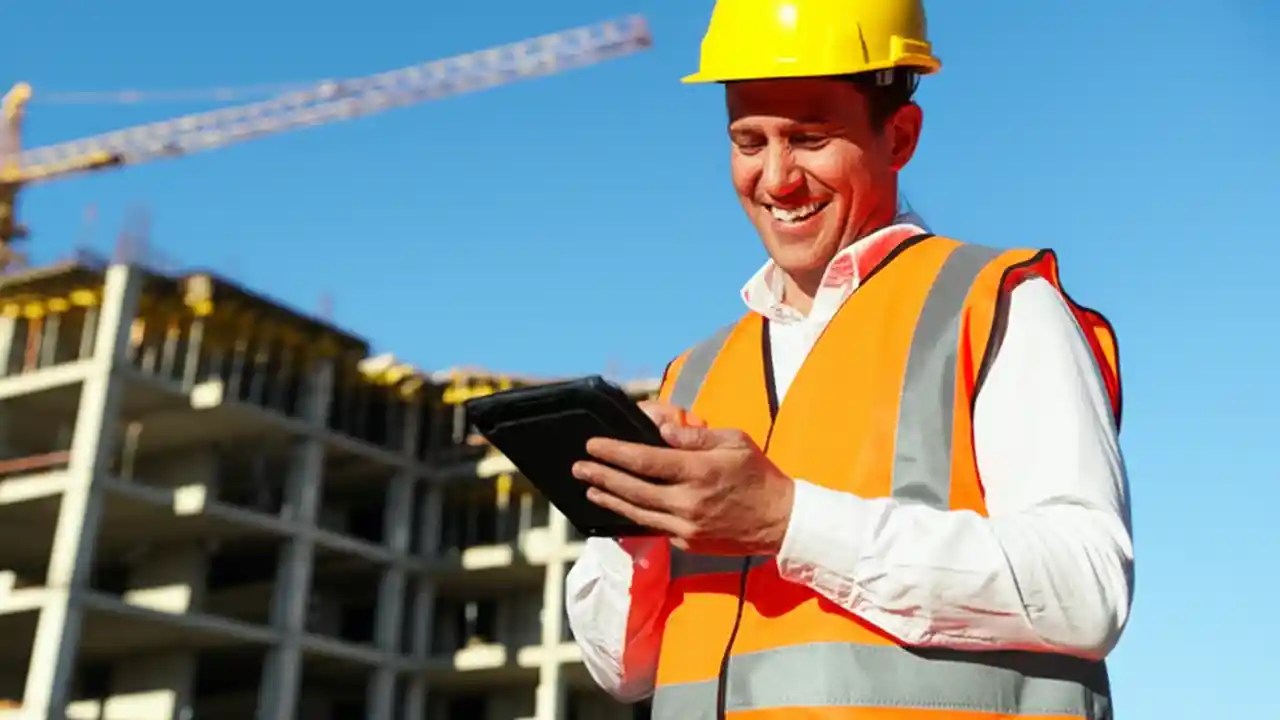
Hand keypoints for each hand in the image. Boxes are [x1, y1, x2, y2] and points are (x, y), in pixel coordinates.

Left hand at [573, 413, 794, 555]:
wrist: (780, 522)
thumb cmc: (757, 474)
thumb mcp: (734, 441)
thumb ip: (695, 435)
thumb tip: (661, 429)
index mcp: (699, 472)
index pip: (646, 460)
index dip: (615, 452)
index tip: (593, 445)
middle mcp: (688, 502)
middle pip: (633, 489)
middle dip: (601, 475)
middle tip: (579, 466)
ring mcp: (686, 527)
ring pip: (637, 513)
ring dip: (609, 499)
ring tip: (590, 487)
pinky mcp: (688, 544)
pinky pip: (653, 527)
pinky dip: (632, 516)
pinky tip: (619, 506)